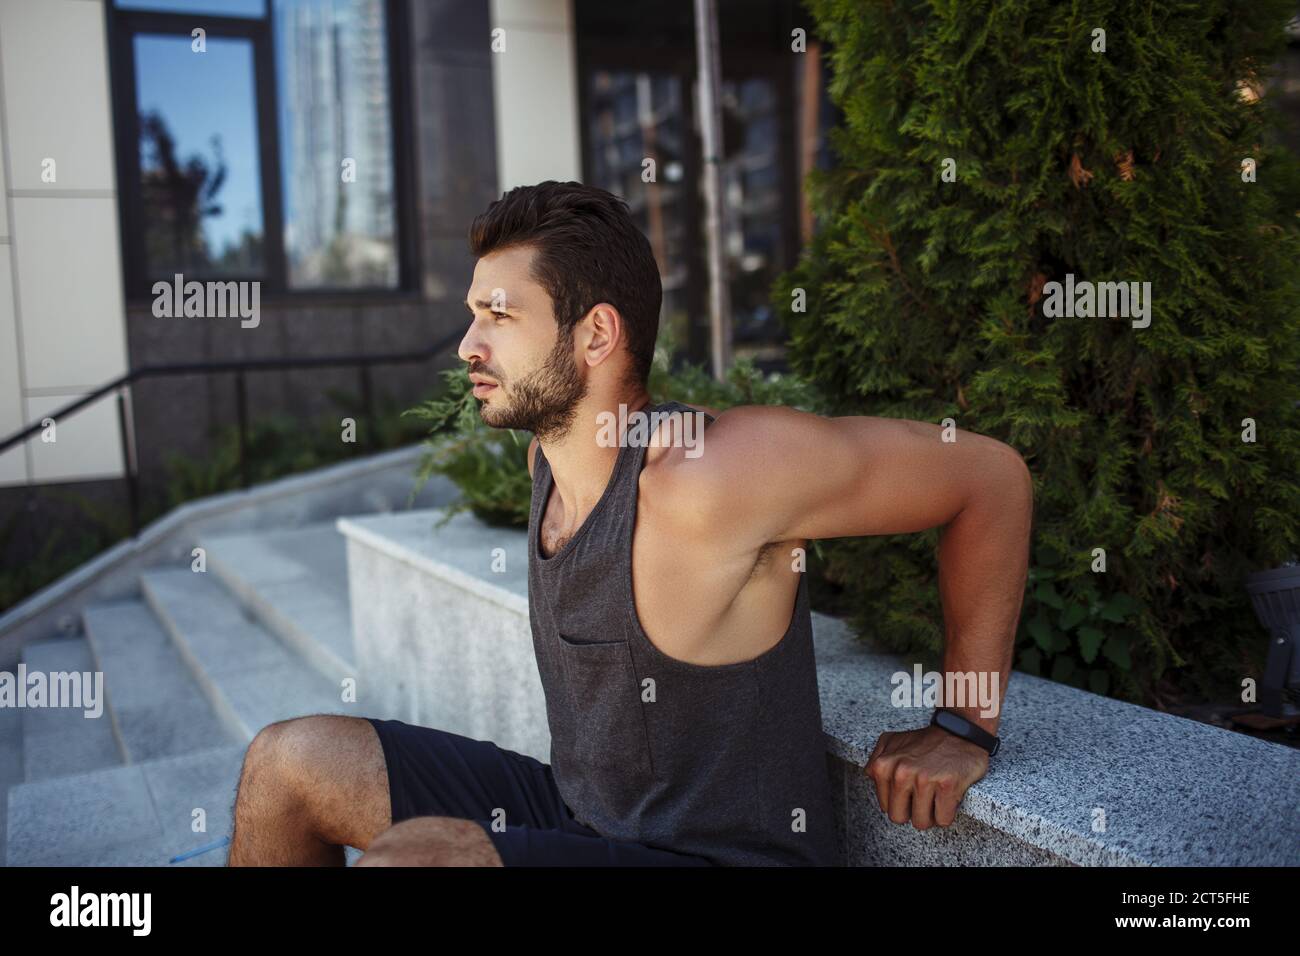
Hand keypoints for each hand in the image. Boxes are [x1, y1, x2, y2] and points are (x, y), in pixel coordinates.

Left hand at [864, 724, 989, 829]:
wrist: (959, 732)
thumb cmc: (925, 742)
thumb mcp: (892, 741)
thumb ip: (876, 758)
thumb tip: (870, 775)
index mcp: (883, 766)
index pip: (885, 807)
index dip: (900, 803)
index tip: (911, 792)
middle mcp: (901, 773)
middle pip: (900, 818)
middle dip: (912, 813)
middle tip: (923, 798)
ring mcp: (924, 780)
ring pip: (921, 822)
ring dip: (931, 816)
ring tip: (935, 797)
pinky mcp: (947, 786)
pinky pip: (943, 820)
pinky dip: (947, 814)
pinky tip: (947, 797)